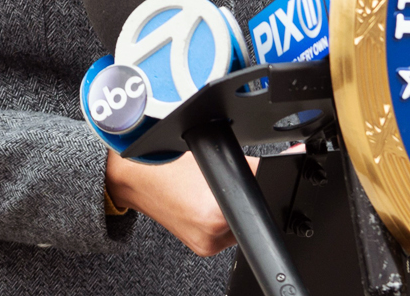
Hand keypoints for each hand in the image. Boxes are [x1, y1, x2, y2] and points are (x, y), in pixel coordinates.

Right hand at [104, 150, 257, 255]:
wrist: (137, 180)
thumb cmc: (168, 166)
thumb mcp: (214, 159)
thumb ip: (245, 168)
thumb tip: (272, 169)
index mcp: (216, 214)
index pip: (257, 201)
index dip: (257, 186)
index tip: (251, 177)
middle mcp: (211, 235)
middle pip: (249, 215)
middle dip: (243, 200)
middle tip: (221, 185)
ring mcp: (206, 245)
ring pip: (239, 226)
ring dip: (234, 212)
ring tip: (210, 195)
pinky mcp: (202, 249)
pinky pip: (224, 234)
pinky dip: (221, 221)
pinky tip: (205, 206)